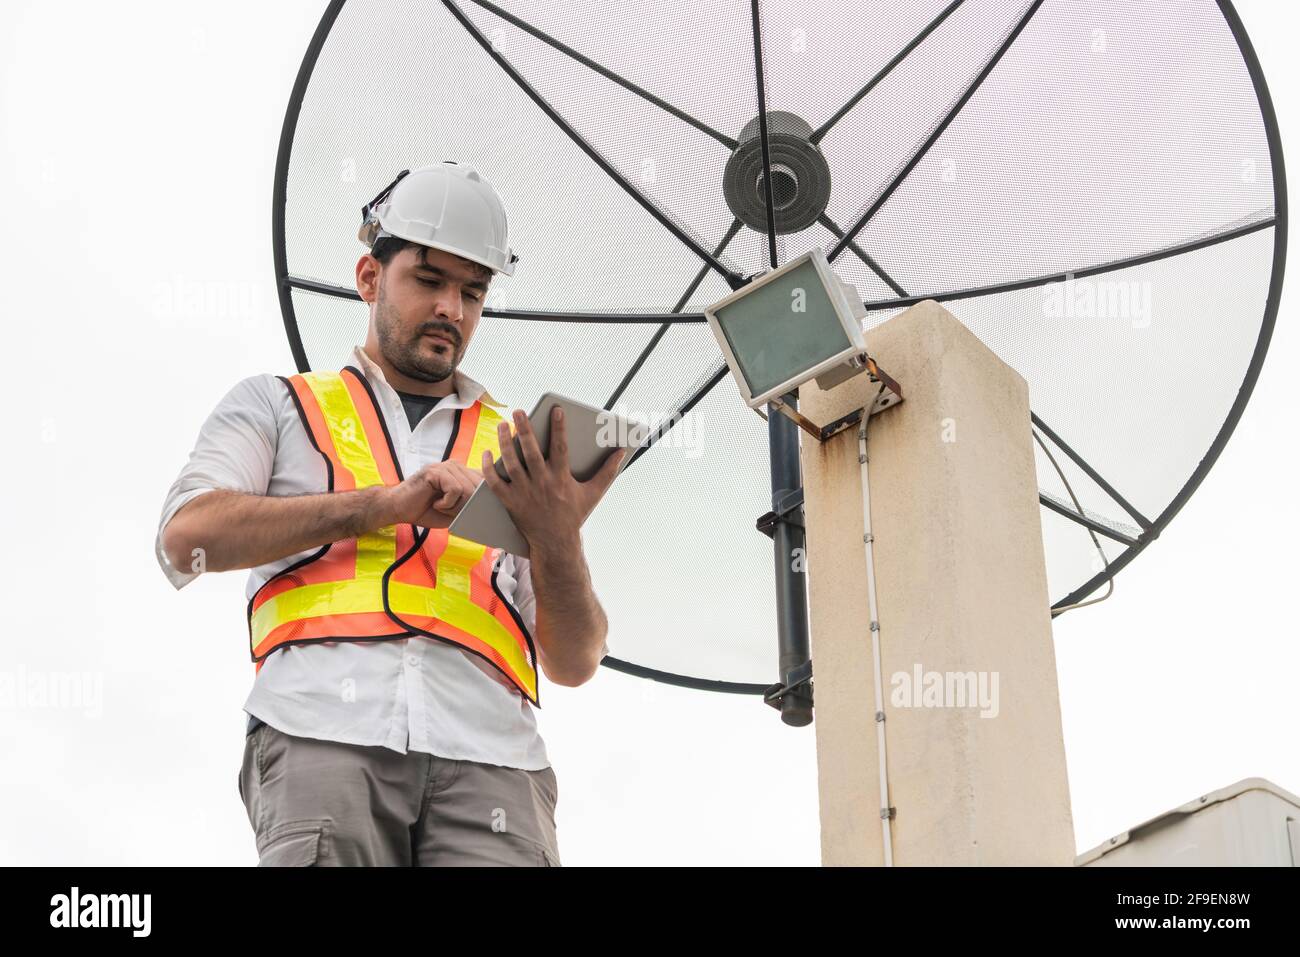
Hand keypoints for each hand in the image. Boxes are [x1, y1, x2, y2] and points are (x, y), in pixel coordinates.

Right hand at [381, 461, 482, 529]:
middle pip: (479, 488)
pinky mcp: (436, 471)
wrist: (400, 509)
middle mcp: (456, 465)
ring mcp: (446, 466)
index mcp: (462, 472)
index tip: (477, 508)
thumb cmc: (427, 510)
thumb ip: (472, 504)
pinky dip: (446, 503)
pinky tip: (435, 503)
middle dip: (466, 506)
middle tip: (447, 509)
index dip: (484, 497)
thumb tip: (490, 506)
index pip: (486, 480)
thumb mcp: (456, 509)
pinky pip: (455, 489)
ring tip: (440, 506)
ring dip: (454, 506)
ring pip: (467, 489)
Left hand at [480, 407, 626, 548]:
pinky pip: (495, 482)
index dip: (559, 427)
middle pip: (530, 452)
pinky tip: (487, 452)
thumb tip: (622, 452)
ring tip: (502, 426)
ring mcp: (524, 492)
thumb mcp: (593, 493)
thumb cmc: (574, 515)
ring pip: (511, 463)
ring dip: (505, 443)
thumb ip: (608, 471)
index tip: (556, 409)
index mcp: (561, 478)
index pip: (560, 447)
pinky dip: (488, 468)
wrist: (555, 542)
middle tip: (519, 411)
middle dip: (524, 430)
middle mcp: (542, 483)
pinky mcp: (510, 501)